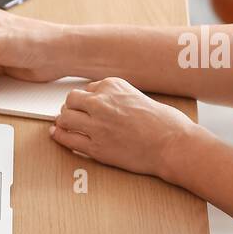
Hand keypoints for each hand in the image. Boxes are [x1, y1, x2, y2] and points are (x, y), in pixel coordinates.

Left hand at [49, 77, 194, 179]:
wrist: (173, 144)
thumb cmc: (165, 123)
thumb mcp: (140, 97)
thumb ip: (119, 98)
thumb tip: (105, 106)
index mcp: (113, 86)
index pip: (87, 89)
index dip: (86, 100)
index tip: (86, 106)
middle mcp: (102, 102)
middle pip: (71, 100)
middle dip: (71, 108)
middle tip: (74, 115)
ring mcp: (97, 125)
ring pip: (64, 118)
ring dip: (64, 122)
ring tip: (67, 126)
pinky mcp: (96, 147)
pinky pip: (67, 139)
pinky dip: (60, 137)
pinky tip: (58, 136)